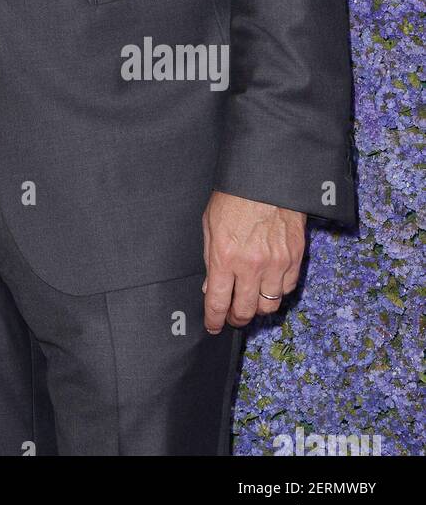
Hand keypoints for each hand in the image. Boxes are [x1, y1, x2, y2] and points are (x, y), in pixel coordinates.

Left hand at [201, 190, 305, 333]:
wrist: (266, 178)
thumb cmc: (234, 197)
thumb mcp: (210, 225)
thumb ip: (210, 259)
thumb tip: (211, 287)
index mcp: (224, 256)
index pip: (218, 301)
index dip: (214, 320)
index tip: (213, 326)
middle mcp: (250, 265)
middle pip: (245, 311)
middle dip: (236, 319)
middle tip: (232, 317)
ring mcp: (276, 263)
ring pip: (269, 305)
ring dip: (258, 307)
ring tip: (250, 301)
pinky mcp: (295, 258)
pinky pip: (287, 288)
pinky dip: (276, 291)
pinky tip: (268, 284)